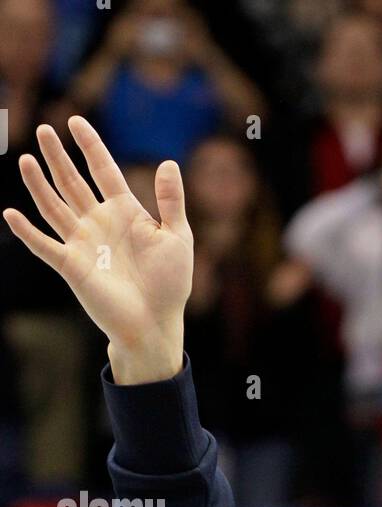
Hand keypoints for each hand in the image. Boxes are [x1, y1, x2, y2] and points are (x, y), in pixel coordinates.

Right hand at [2, 116, 192, 383]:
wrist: (156, 323)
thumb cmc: (170, 284)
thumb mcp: (178, 237)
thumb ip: (171, 201)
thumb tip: (169, 162)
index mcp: (125, 212)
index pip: (103, 170)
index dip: (90, 146)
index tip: (75, 121)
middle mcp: (99, 223)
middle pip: (72, 182)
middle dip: (58, 157)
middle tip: (45, 130)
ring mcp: (83, 243)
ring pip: (54, 207)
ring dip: (39, 185)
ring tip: (26, 158)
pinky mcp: (72, 266)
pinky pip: (44, 246)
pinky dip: (27, 232)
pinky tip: (11, 214)